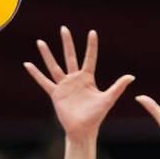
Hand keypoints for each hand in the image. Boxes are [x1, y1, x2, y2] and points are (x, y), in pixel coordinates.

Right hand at [25, 26, 133, 142]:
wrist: (83, 130)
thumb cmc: (96, 116)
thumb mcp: (108, 99)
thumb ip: (118, 87)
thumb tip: (132, 76)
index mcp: (88, 79)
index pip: (90, 58)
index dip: (91, 46)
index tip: (92, 32)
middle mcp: (75, 79)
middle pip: (70, 57)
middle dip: (67, 43)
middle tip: (63, 28)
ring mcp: (64, 86)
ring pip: (54, 66)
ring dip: (47, 54)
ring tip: (40, 42)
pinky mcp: (55, 94)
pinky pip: (44, 82)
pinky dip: (36, 74)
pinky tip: (28, 64)